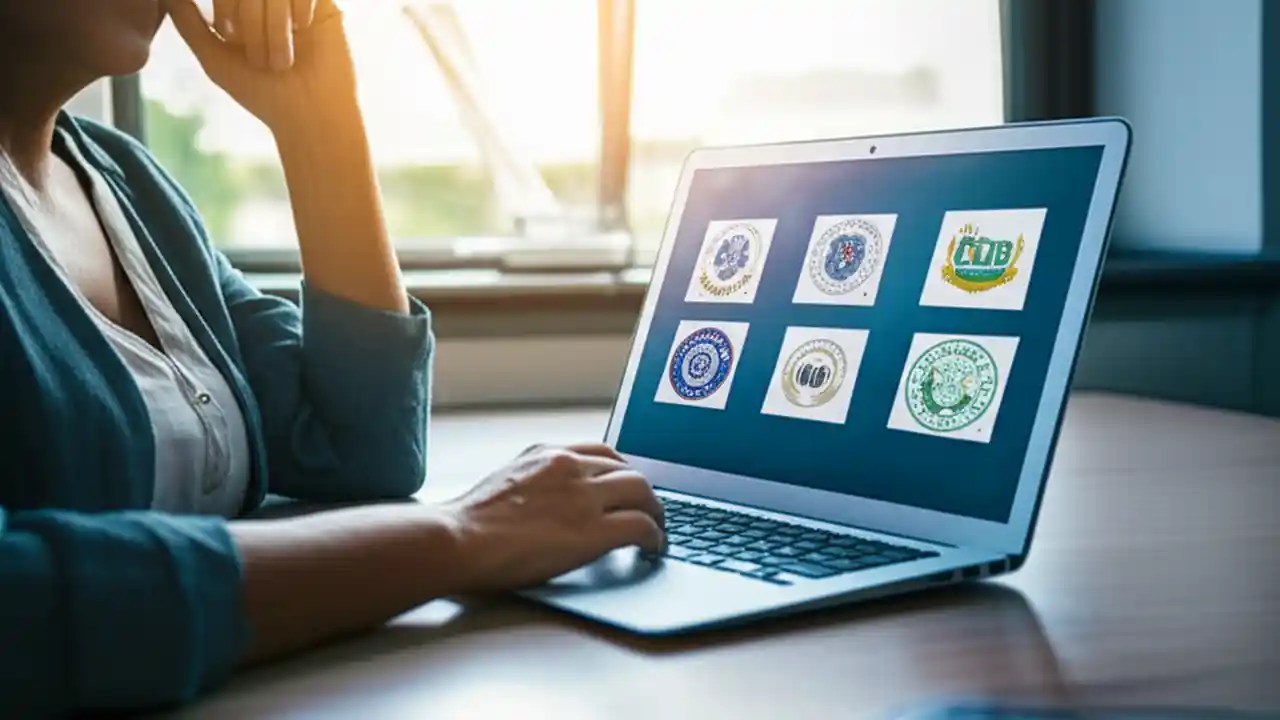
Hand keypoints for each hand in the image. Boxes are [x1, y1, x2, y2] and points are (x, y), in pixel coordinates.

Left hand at [162, 0, 357, 134]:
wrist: (311, 115)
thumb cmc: (263, 93)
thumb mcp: (216, 59)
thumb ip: (188, 22)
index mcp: (239, 8)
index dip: (225, 2)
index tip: (229, 35)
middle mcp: (266, 1)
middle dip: (248, 18)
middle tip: (258, 58)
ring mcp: (294, 0)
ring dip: (273, 25)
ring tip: (281, 62)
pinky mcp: (324, 4)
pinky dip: (298, 10)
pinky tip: (303, 32)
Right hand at [443, 443, 665, 590]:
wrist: (457, 540)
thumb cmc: (467, 523)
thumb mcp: (504, 480)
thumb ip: (533, 480)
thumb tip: (548, 500)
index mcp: (547, 454)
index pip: (601, 451)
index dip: (621, 470)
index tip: (625, 485)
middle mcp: (570, 466)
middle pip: (628, 470)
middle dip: (643, 491)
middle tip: (649, 509)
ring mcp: (583, 497)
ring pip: (642, 492)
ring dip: (656, 511)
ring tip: (658, 528)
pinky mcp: (592, 531)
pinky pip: (640, 526)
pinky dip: (654, 536)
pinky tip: (653, 548)